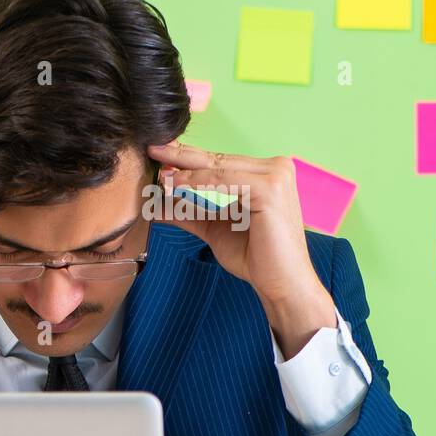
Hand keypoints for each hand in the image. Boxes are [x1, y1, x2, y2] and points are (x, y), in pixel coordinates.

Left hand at [147, 141, 335, 357]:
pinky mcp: (270, 188)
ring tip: (159, 176)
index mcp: (268, 173)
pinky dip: (196, 182)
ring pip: (218, 168)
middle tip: (153, 150)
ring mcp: (276, 176)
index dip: (187, 159)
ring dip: (185, 171)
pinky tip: (174, 184)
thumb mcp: (214, 228)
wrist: (282, 285)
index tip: (159, 156)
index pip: (220, 162)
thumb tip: (157, 204)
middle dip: (181, 157)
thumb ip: (189, 212)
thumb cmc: (257, 258)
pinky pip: (223, 181)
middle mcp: (276, 168)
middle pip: (218, 160)